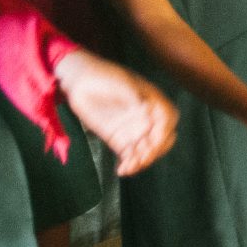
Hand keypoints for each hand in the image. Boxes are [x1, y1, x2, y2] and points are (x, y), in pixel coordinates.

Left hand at [55, 49, 178, 175]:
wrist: (79, 81)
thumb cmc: (102, 75)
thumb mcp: (120, 83)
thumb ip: (132, 97)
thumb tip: (146, 109)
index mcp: (152, 101)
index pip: (167, 120)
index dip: (163, 132)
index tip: (152, 141)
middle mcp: (146, 117)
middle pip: (161, 139)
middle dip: (155, 150)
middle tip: (142, 158)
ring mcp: (133, 129)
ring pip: (145, 150)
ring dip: (141, 161)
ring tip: (128, 167)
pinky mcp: (119, 139)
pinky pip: (129, 155)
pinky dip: (128, 164)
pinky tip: (121, 170)